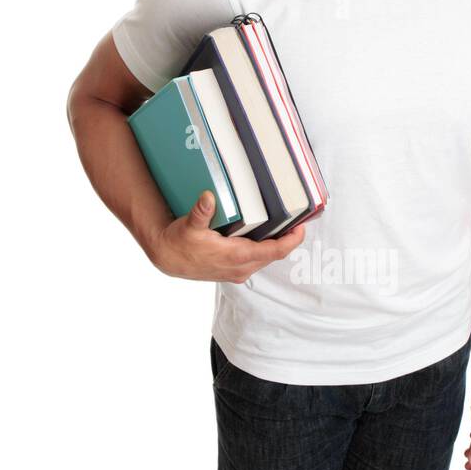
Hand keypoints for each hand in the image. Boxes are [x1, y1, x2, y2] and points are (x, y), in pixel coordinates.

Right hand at [149, 190, 305, 280]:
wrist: (168, 260)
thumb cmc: (179, 242)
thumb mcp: (189, 225)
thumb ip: (201, 212)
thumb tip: (208, 197)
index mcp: (236, 256)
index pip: (274, 251)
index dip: (292, 240)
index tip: (302, 227)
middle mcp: (240, 268)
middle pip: (274, 255)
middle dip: (287, 240)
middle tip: (296, 220)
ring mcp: (237, 272)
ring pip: (266, 259)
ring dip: (276, 245)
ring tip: (285, 226)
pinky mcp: (233, 272)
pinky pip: (257, 261)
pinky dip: (265, 249)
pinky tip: (266, 236)